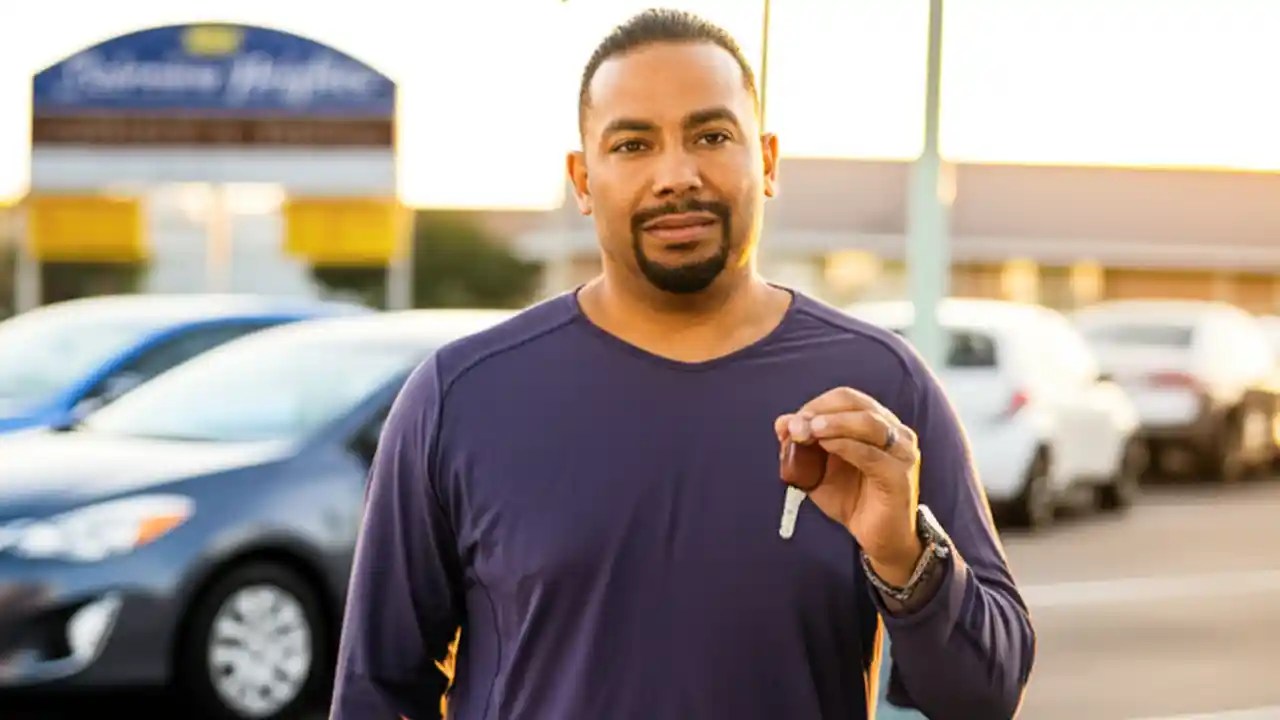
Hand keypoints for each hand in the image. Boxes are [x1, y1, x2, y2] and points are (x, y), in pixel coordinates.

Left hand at [775, 387, 922, 585]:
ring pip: (868, 423)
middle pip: (856, 404)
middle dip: (821, 411)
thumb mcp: (819, 471)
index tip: (791, 421)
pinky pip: (871, 454)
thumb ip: (802, 447)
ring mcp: (901, 453)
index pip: (846, 398)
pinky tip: (826, 446)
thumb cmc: (852, 500)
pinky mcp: (900, 477)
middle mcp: (895, 432)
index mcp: (878, 424)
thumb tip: (782, 422)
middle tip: (796, 426)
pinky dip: (846, 445)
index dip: (816, 404)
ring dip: (833, 423)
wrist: (879, 539)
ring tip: (808, 431)